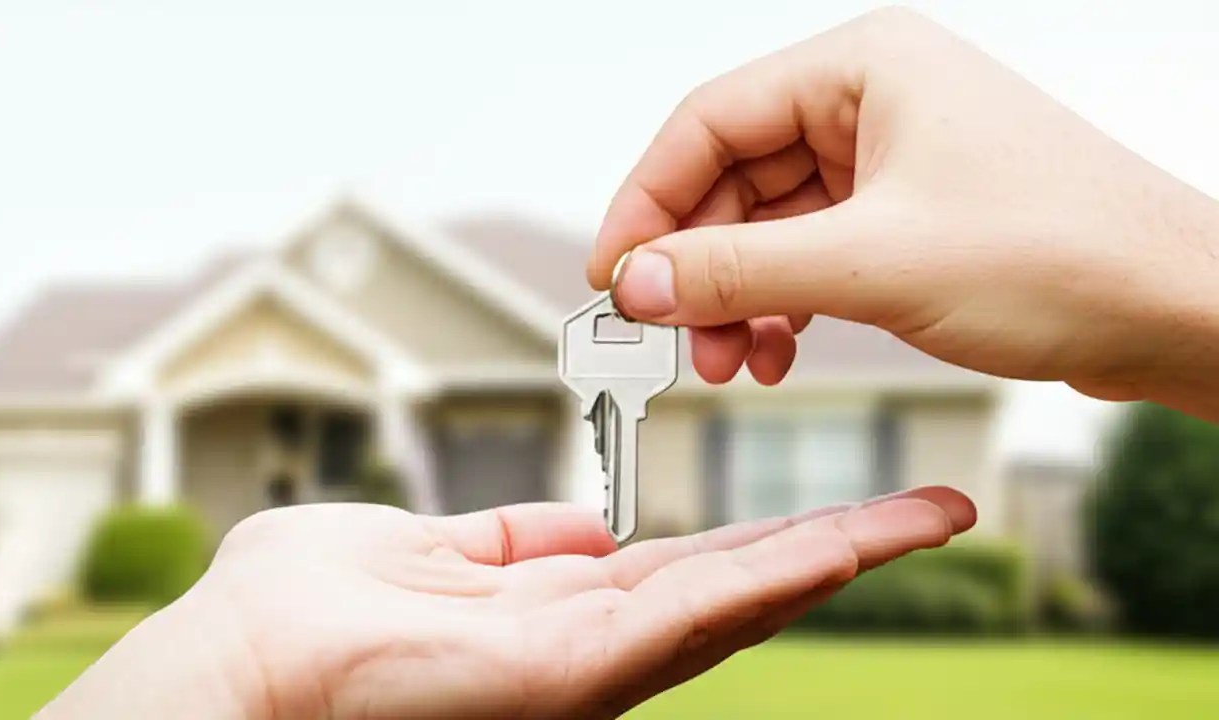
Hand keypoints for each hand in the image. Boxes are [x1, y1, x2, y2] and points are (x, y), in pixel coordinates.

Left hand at [39, 488, 973, 718]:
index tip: (837, 512)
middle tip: (934, 512)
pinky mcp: (569, 675)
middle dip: (836, 548)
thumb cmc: (300, 610)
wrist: (233, 667)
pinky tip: (836, 546)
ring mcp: (586, 665)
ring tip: (922, 520)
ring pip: (736, 603)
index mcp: (554, 607)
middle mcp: (588, 643)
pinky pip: (688, 619)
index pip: (686, 567)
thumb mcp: (426, 547)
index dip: (767, 540)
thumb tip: (588, 521)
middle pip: (736, 587)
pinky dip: (768, 581)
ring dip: (832, 559)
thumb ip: (511, 536)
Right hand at [589, 8, 1218, 419]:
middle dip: (697, 266)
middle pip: (733, 177)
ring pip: (769, 223)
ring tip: (732, 364)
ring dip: (738, 296)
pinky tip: (777, 355)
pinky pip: (812, 252)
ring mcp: (892, 159)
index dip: (646, 202)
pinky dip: (783, 305)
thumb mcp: (869, 265)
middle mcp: (872, 100)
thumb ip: (735, 271)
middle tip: (673, 338)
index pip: (708, 121)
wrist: (1174, 310)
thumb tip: (634, 284)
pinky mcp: (909, 215)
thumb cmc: (1057, 256)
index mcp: (863, 66)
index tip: (612, 277)